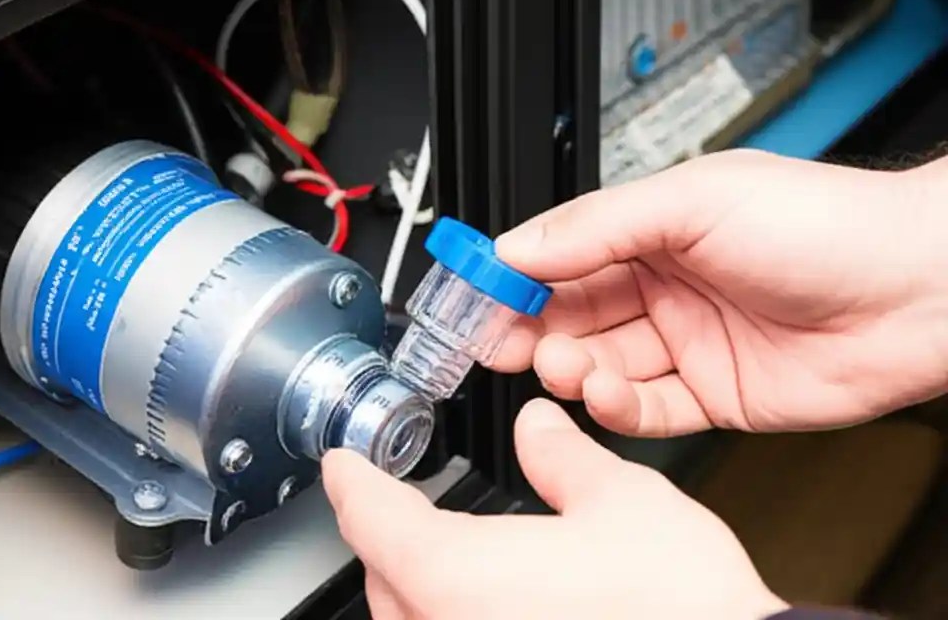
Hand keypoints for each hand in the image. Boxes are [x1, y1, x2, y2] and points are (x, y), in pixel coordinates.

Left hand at [323, 399, 787, 619]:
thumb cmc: (686, 615)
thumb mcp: (627, 506)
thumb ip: (567, 459)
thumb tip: (543, 429)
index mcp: (453, 573)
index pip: (368, 515)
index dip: (352, 479)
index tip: (344, 464)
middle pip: (380, 574)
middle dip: (385, 534)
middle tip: (401, 504)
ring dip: (414, 586)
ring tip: (449, 559)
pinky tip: (494, 609)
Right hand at [490, 149, 947, 435]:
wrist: (923, 288)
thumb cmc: (828, 223)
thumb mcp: (692, 202)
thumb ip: (596, 226)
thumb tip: (518, 245)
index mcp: (651, 228)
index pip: (558, 252)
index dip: (511, 272)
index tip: (472, 289)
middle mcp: (664, 285)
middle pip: (569, 313)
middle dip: (527, 327)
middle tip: (496, 341)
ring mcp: (688, 342)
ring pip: (600, 364)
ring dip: (569, 368)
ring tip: (562, 363)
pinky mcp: (713, 396)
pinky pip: (644, 409)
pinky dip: (615, 408)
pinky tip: (604, 394)